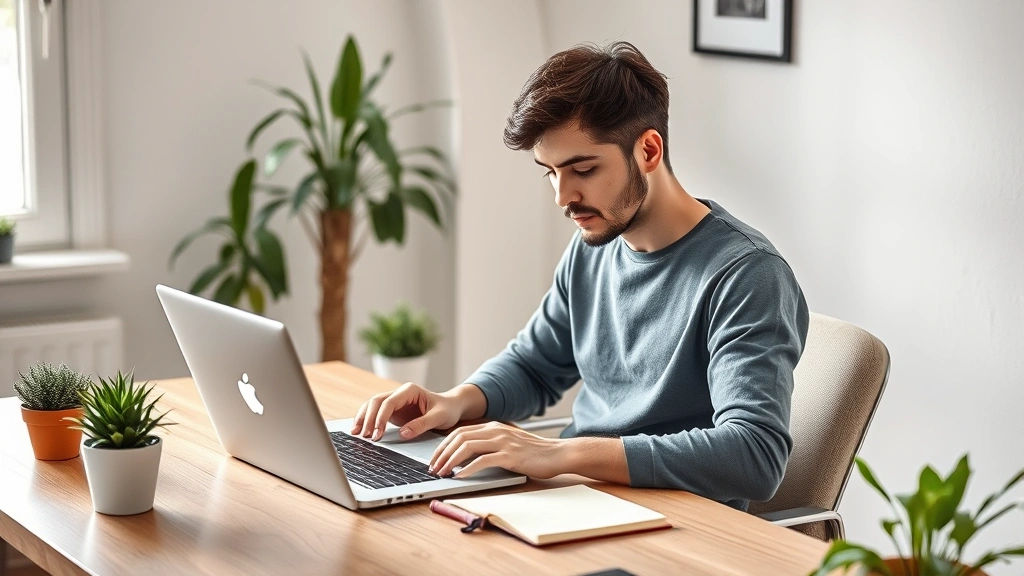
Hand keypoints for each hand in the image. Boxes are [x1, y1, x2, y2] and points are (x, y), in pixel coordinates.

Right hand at [351, 382, 470, 440]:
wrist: (451, 407)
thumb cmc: (447, 410)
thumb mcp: (439, 417)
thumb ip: (422, 424)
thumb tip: (403, 434)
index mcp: (410, 390)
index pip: (389, 402)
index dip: (380, 417)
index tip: (377, 434)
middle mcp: (400, 393)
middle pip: (376, 402)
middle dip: (368, 418)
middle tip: (365, 436)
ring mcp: (395, 401)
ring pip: (372, 405)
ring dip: (363, 418)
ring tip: (356, 434)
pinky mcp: (393, 411)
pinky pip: (375, 413)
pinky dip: (367, 420)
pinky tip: (360, 431)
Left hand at [429, 422, 567, 479]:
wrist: (558, 453)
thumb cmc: (534, 453)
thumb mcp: (508, 443)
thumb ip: (490, 445)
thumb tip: (467, 457)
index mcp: (493, 427)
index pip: (460, 432)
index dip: (443, 445)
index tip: (434, 458)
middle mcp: (496, 431)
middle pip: (459, 438)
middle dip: (442, 453)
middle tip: (433, 468)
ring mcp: (503, 442)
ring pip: (467, 447)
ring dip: (450, 461)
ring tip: (442, 473)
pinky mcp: (510, 455)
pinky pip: (483, 460)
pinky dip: (468, 468)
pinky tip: (460, 476)